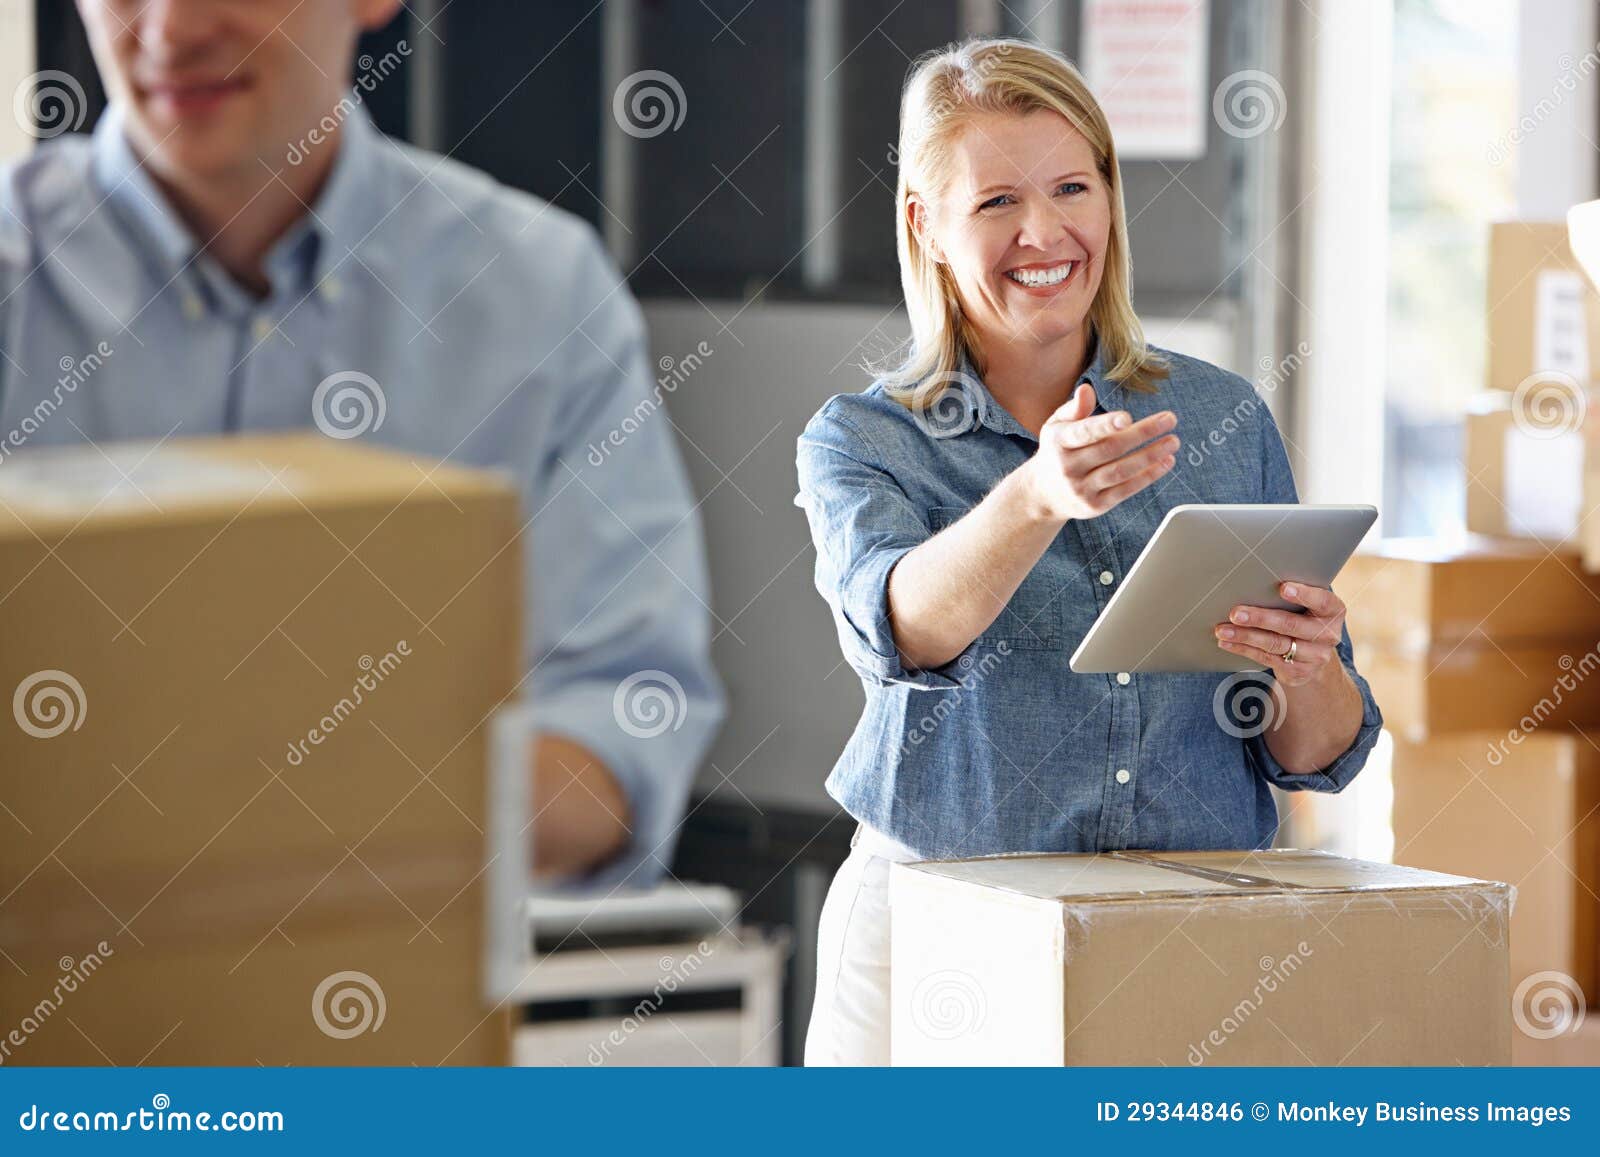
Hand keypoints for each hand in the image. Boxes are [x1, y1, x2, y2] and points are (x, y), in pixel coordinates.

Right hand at [1022, 383, 1178, 521]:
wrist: (1043, 495)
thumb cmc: (1056, 452)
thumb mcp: (1056, 427)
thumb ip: (1074, 409)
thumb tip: (1086, 389)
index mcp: (1058, 442)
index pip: (1084, 432)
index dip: (1105, 425)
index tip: (1128, 417)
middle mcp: (1068, 467)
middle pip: (1109, 449)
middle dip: (1142, 433)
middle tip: (1169, 419)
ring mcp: (1081, 489)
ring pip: (1121, 471)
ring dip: (1150, 456)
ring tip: (1173, 441)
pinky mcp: (1095, 506)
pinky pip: (1126, 490)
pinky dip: (1148, 476)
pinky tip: (1165, 462)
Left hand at [1214, 582, 1345, 687]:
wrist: (1315, 656)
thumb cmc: (1304, 617)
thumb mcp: (1308, 605)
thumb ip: (1292, 595)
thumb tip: (1252, 580)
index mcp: (1333, 611)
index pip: (1323, 601)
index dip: (1304, 594)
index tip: (1283, 588)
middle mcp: (1327, 634)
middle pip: (1290, 625)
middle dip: (1260, 618)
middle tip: (1235, 613)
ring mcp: (1314, 656)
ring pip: (1275, 644)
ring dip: (1245, 636)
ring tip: (1222, 630)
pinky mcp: (1298, 671)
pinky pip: (1266, 658)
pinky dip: (1243, 648)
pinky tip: (1226, 642)